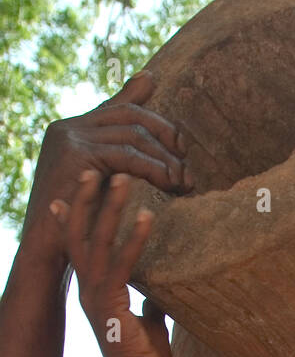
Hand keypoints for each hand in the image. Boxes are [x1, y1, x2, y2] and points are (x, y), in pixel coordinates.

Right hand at [21, 71, 189, 263]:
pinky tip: (170, 183)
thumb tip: (144, 132)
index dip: (155, 118)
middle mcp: (68, 128)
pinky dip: (153, 168)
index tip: (181, 139)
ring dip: (164, 157)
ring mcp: (70, 138)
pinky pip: (126, 155)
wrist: (45, 248)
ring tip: (184, 180)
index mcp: (72, 130)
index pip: (121, 108)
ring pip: (132, 134)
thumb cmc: (78, 224)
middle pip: (130, 114)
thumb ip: (119, 163)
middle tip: (187, 158)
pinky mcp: (76, 155)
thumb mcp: (99, 186)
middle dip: (165, 133)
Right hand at [51, 171, 171, 356]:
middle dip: (89, 199)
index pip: (81, 243)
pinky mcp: (112, 306)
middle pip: (81, 234)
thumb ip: (152, 300)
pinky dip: (134, 240)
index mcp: (96, 290)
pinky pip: (122, 266)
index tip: (82, 184)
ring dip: (110, 208)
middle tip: (99, 166)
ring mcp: (97, 297)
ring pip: (97, 242)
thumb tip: (167, 288)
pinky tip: (147, 217)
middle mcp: (90, 289)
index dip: (79, 214)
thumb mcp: (148, 321)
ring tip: (122, 177)